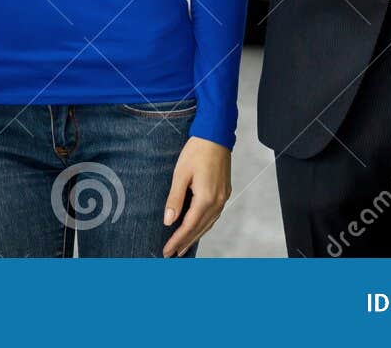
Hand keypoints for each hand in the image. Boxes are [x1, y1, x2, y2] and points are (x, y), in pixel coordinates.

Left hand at [162, 137, 230, 256]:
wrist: (216, 135)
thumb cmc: (196, 151)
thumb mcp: (180, 174)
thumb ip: (174, 199)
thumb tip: (168, 221)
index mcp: (206, 198)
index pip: (189, 226)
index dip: (177, 240)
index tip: (166, 251)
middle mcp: (217, 202)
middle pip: (199, 229)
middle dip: (185, 242)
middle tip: (172, 254)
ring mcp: (223, 198)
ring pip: (208, 224)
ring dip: (195, 236)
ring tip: (183, 247)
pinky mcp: (224, 193)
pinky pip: (213, 216)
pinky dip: (204, 226)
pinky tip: (197, 228)